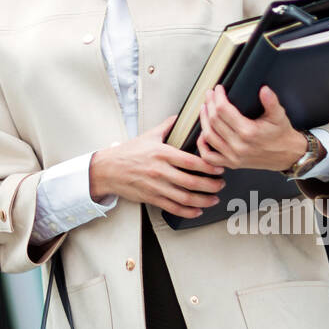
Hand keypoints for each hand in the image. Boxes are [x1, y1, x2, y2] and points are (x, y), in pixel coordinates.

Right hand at [89, 114, 227, 218]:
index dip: (208, 167)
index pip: (190, 161)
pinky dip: (187, 211)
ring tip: (214, 199)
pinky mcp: (151, 198)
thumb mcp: (148, 136)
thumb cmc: (128, 152)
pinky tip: (197, 210)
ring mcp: (155, 186)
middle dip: (210, 185)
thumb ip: (167, 126)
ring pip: (184, 197)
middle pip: (191, 182)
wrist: (107, 169)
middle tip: (221, 185)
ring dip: (203, 200)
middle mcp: (159, 171)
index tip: (219, 168)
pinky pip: (173, 208)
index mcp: (161, 153)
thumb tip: (182, 116)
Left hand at [196, 84, 304, 171]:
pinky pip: (210, 157)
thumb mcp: (279, 116)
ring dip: (203, 120)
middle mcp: (239, 146)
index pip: (224, 110)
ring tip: (205, 108)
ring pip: (209, 136)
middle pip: (214, 121)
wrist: (288, 155)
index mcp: (249, 132)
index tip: (218, 89)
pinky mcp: (232, 163)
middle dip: (209, 104)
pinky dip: (203, 145)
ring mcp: (234, 156)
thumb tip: (264, 90)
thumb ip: (271, 102)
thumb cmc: (282, 135)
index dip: (218, 97)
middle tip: (210, 95)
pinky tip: (203, 134)